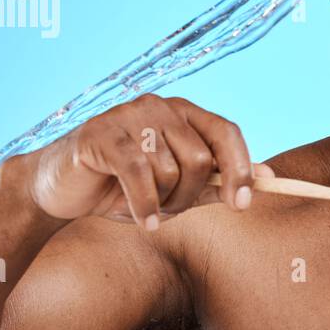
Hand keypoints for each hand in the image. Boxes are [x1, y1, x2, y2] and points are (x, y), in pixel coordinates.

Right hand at [25, 94, 272, 229]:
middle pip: (200, 157)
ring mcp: (128, 115)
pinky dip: (146, 206)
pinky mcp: (100, 133)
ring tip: (148, 210)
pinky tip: (145, 222)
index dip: (241, 168)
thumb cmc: (122, 189)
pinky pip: (139, 175)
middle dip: (191, 195)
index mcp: (183, 114)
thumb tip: (269, 178)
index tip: (244, 204)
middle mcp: (159, 106)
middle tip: (173, 210)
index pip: (226, 132)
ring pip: (170, 168)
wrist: (60, 191)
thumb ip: (217, 182)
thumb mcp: (176, 190)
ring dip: (164, 202)